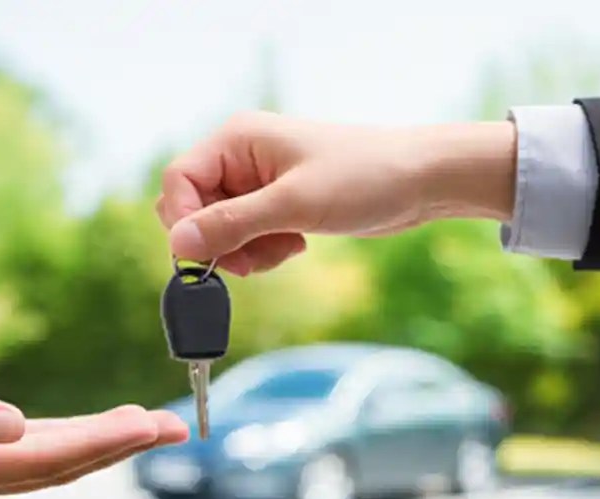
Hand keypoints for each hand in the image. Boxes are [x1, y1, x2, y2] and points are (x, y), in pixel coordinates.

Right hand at [156, 111, 516, 275]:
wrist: (421, 182)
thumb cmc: (364, 177)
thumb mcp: (294, 205)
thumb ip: (232, 224)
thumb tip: (178, 245)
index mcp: (236, 139)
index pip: (179, 183)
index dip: (185, 223)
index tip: (208, 257)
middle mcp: (241, 156)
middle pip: (195, 209)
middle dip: (218, 242)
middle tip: (252, 259)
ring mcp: (259, 181)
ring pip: (221, 229)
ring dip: (244, 250)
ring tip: (284, 249)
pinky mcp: (279, 203)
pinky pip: (247, 235)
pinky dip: (263, 250)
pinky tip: (296, 245)